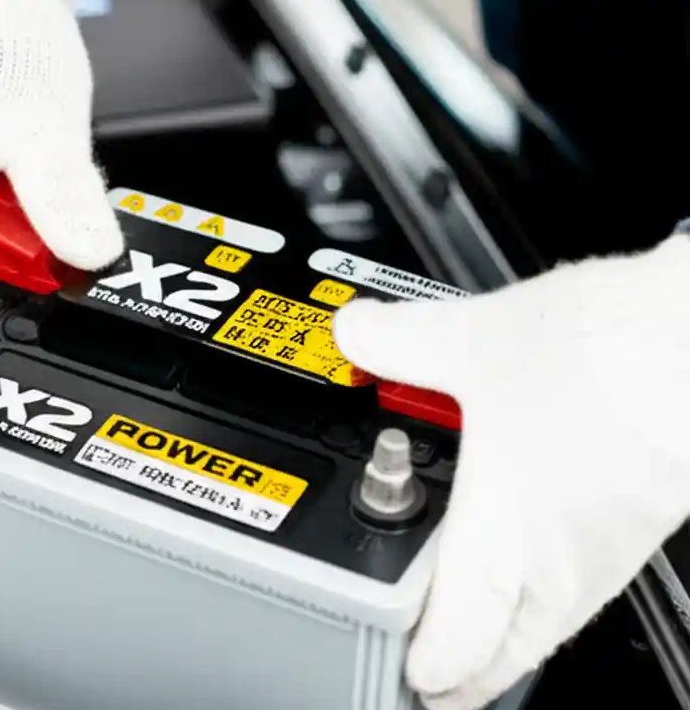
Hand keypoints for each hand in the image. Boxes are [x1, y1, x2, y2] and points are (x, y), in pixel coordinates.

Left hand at [333, 236, 689, 709]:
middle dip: (472, 671)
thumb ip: (403, 341)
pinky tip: (545, 561)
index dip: (429, 667)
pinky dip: (554, 589)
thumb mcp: (472, 340)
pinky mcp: (646, 517)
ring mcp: (608, 546)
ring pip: (554, 619)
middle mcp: (557, 560)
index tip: (412, 677)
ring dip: (515, 635)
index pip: (456, 638)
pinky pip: (589, 579)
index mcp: (499, 537)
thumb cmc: (604, 358)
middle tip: (445, 686)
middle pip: (511, 648)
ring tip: (487, 641)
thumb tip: (358, 332)